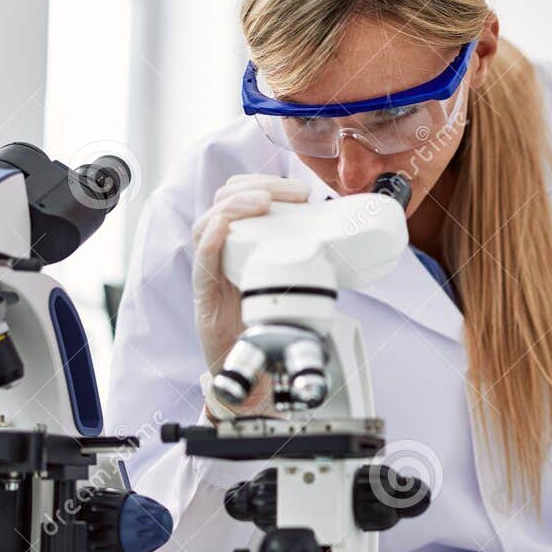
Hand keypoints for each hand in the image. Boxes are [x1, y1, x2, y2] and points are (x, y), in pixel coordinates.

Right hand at [191, 175, 310, 414]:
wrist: (250, 367)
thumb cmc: (270, 321)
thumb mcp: (292, 281)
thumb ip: (308, 260)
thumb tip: (349, 243)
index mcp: (242, 241)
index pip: (242, 196)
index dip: (268, 183)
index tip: (301, 191)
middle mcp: (221, 248)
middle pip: (225, 200)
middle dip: (259, 186)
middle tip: (294, 194)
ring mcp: (210, 268)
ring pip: (208, 221)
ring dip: (236, 205)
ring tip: (264, 202)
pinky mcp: (204, 291)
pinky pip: (202, 258)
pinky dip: (213, 237)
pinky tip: (225, 226)